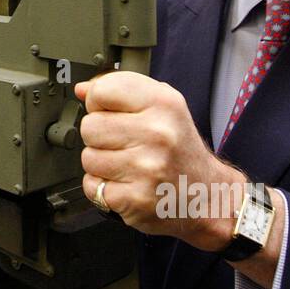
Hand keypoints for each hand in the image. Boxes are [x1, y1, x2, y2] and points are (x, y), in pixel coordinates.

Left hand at [75, 72, 243, 251]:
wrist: (208, 195)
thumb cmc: (180, 149)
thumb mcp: (164, 107)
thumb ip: (122, 91)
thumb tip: (81, 89)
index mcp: (164, 104)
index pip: (102, 90)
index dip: (99, 101)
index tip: (109, 110)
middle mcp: (157, 134)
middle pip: (90, 126)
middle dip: (99, 135)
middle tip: (123, 143)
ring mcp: (147, 168)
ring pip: (88, 157)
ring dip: (100, 163)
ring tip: (126, 164)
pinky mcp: (135, 198)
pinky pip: (92, 185)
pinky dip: (102, 187)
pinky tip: (125, 183)